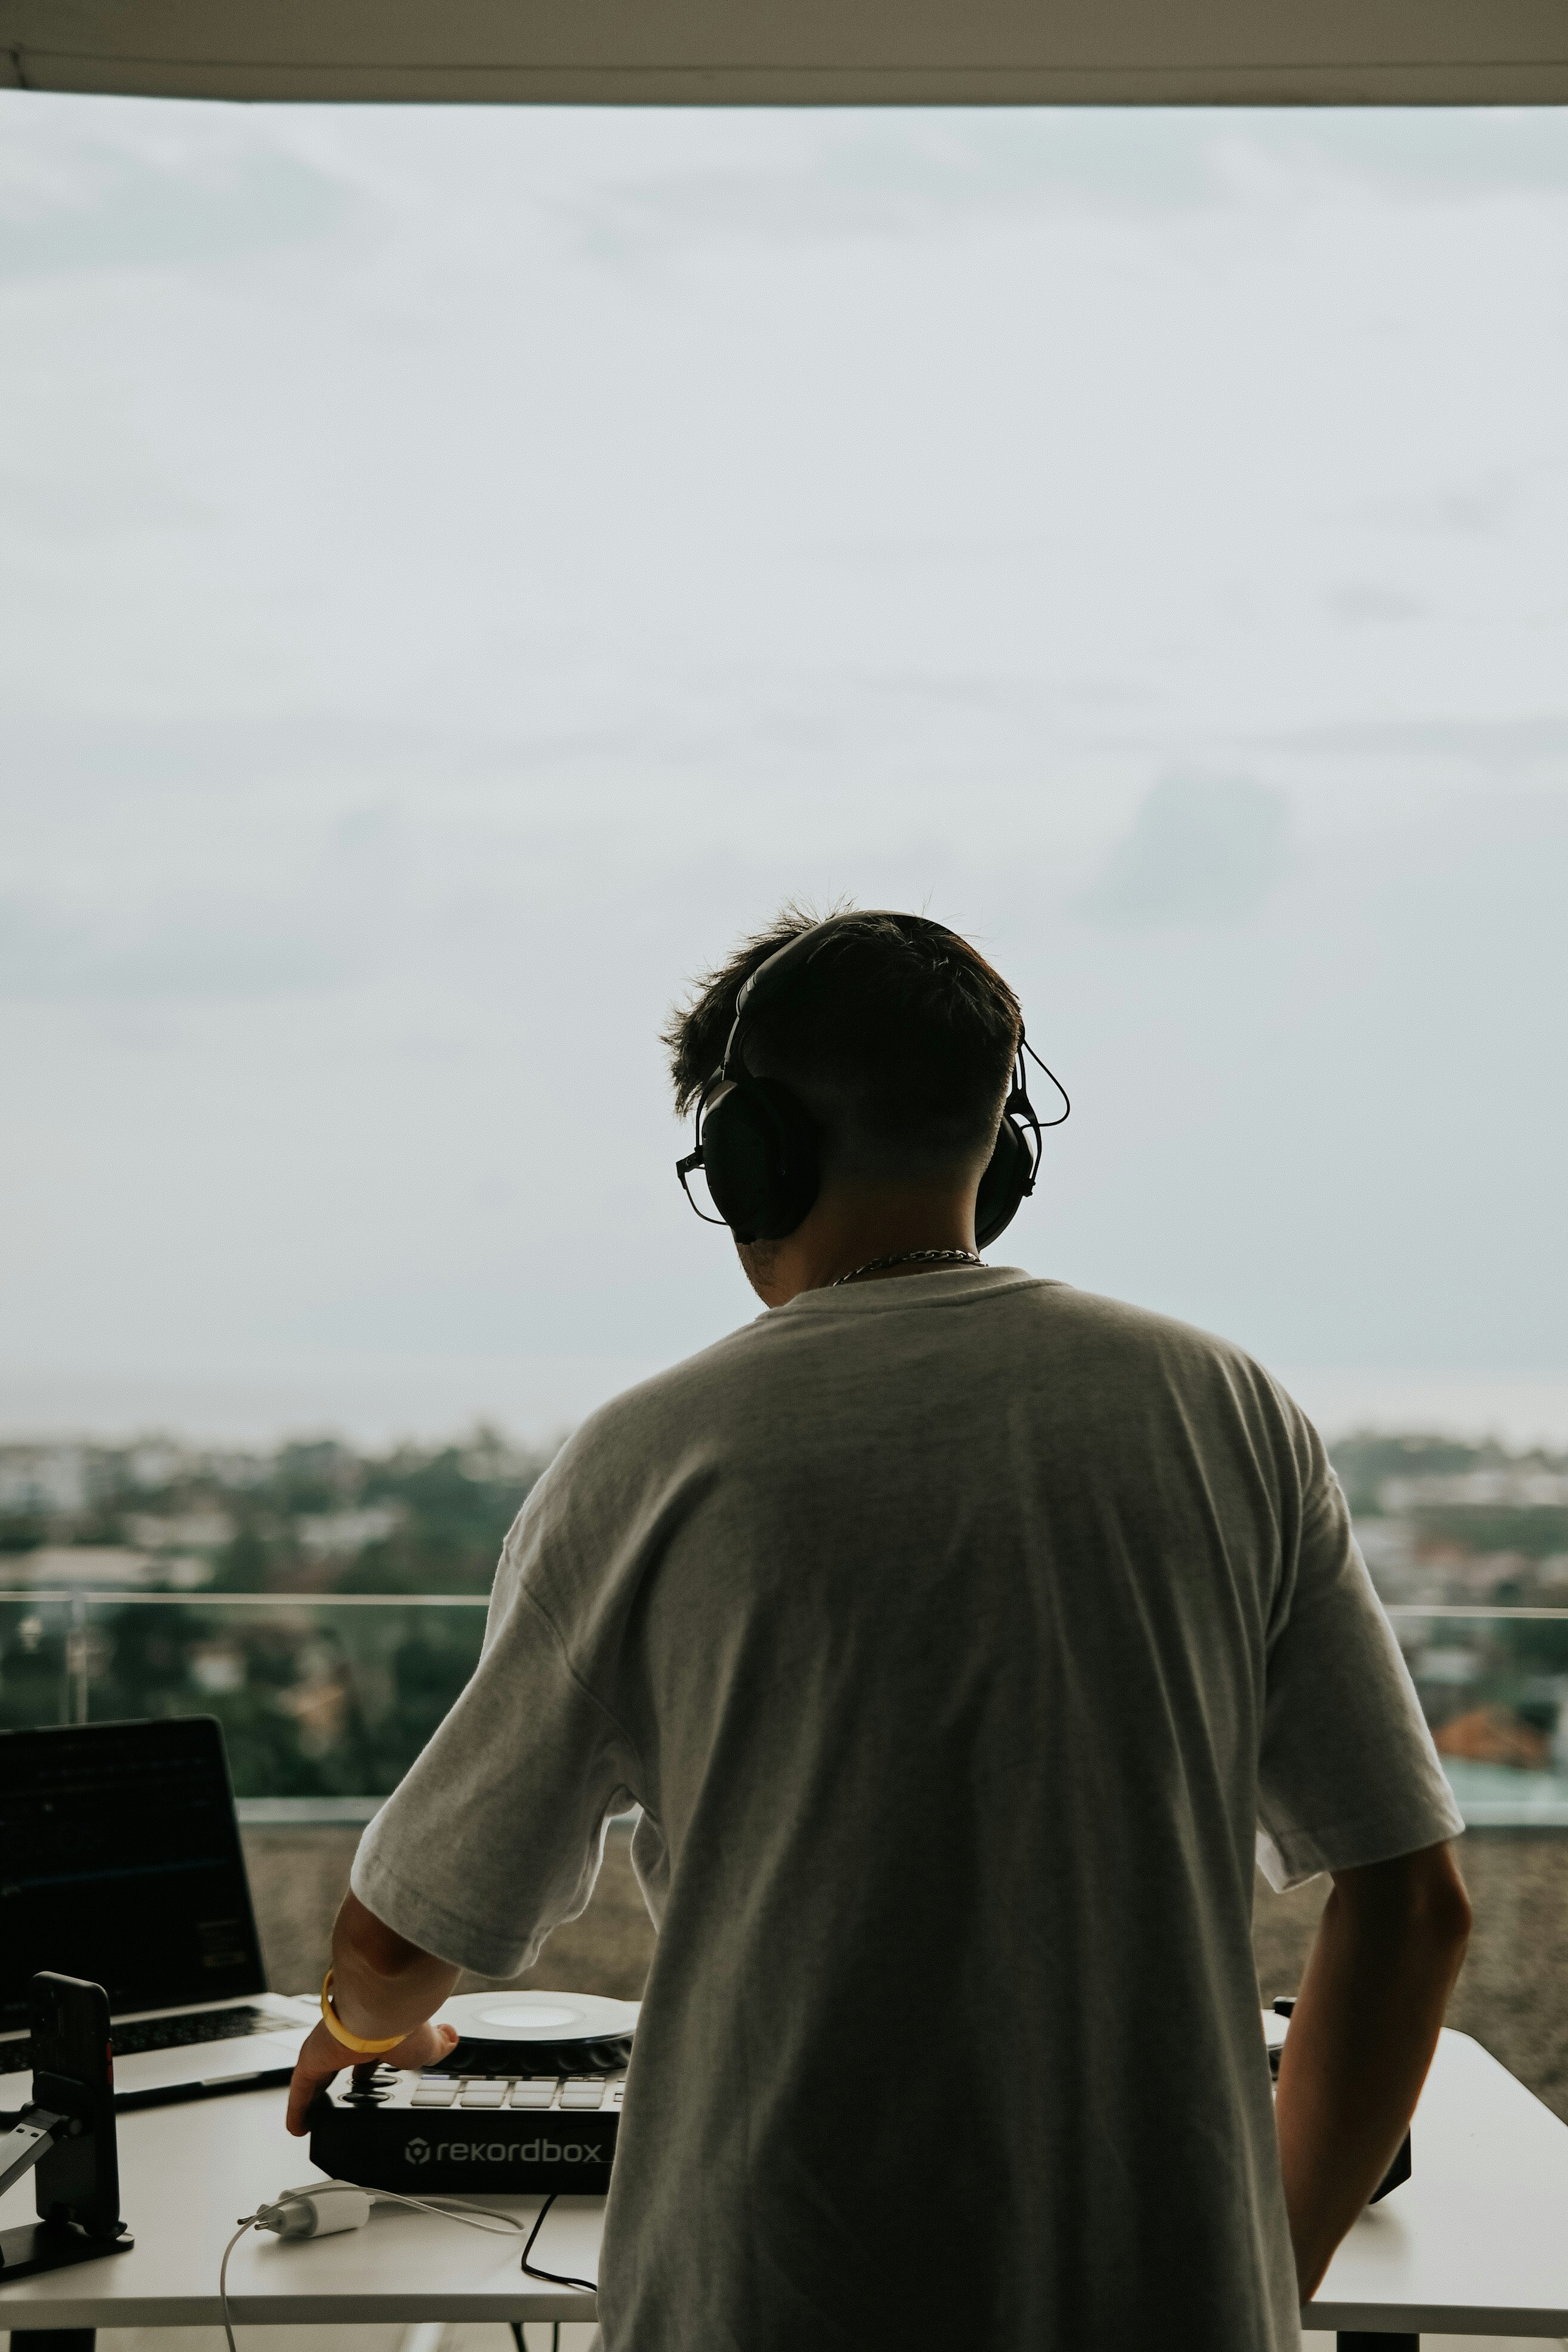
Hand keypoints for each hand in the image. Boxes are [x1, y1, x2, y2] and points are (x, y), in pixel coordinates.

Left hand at [285, 2016, 459, 2136]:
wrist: (384, 2006)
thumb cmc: (405, 2018)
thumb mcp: (429, 2043)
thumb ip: (440, 2043)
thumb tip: (450, 2038)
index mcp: (380, 2029)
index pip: (372, 2049)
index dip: (370, 2063)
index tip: (370, 2072)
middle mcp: (352, 2034)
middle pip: (343, 2061)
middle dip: (344, 2077)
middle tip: (345, 2093)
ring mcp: (330, 2045)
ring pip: (319, 2075)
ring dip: (317, 2096)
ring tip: (315, 2116)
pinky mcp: (312, 2057)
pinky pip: (300, 2089)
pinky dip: (298, 2110)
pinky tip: (297, 2128)